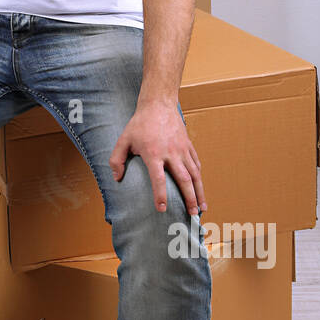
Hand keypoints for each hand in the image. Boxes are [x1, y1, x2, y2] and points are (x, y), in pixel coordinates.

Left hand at [109, 100, 206, 217]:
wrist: (158, 104)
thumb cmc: (140, 123)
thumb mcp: (123, 139)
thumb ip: (117, 159)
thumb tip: (117, 178)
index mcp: (154, 153)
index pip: (159, 178)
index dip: (161, 195)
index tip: (162, 209)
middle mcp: (171, 153)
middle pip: (184, 179)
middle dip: (190, 198)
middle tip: (193, 215)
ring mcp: (182, 149)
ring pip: (194, 174)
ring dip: (200, 192)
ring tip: (202, 208)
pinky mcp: (189, 146)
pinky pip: (196, 164)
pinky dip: (199, 177)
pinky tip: (200, 188)